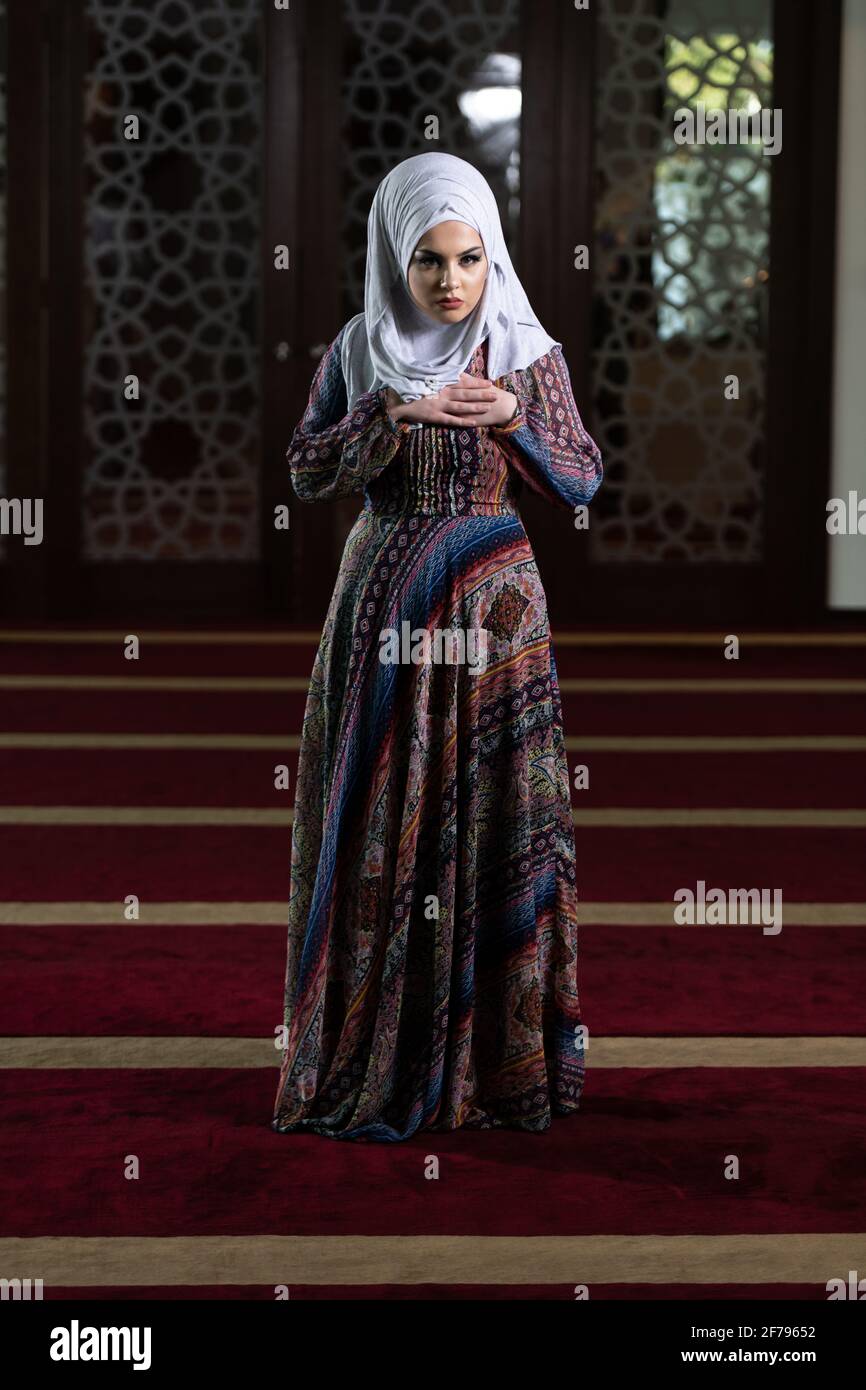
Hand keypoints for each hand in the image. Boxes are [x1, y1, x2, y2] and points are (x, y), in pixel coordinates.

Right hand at [386, 373, 517, 427]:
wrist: (394, 398)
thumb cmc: (408, 386)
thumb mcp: (424, 378)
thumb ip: (437, 378)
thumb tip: (448, 374)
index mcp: (440, 383)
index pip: (462, 382)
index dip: (476, 382)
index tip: (488, 382)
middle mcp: (442, 392)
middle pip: (465, 393)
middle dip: (481, 394)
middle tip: (495, 394)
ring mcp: (438, 404)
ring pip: (461, 406)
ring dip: (476, 406)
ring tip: (489, 407)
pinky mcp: (433, 416)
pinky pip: (451, 419)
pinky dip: (463, 421)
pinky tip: (474, 423)